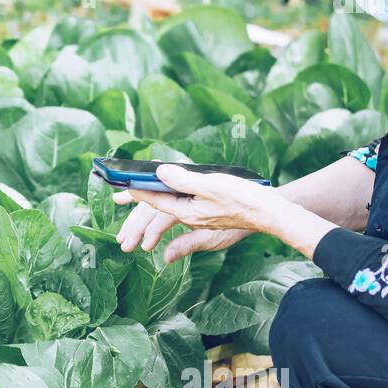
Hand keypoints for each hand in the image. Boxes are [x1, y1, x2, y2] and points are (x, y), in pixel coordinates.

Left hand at [115, 164, 295, 256]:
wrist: (270, 212)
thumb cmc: (243, 198)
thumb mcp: (210, 185)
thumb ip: (183, 179)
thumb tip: (159, 172)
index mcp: (186, 210)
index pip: (154, 199)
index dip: (136, 189)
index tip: (119, 183)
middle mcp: (189, 214)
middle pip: (157, 206)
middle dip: (138, 200)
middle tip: (117, 197)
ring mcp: (199, 213)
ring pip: (169, 204)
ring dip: (152, 197)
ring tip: (135, 192)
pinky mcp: (209, 209)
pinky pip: (182, 202)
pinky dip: (171, 194)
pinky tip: (170, 186)